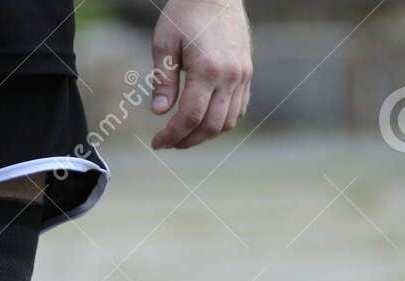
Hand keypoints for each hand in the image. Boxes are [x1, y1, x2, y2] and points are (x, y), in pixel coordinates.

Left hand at [149, 0, 251, 149]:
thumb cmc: (186, 13)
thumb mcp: (165, 42)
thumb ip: (163, 80)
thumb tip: (160, 112)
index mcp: (207, 69)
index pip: (190, 117)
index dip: (172, 135)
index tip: (157, 142)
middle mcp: (230, 76)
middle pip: (211, 126)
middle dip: (187, 140)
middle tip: (168, 143)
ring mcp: (242, 76)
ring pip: (228, 122)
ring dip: (205, 134)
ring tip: (184, 134)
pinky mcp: (247, 73)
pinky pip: (238, 109)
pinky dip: (222, 121)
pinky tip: (204, 120)